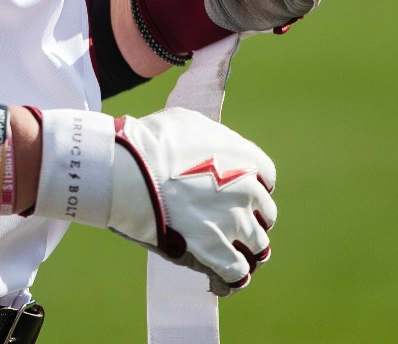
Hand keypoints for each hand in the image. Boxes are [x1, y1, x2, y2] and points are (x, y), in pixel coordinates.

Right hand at [32, 106, 276, 295]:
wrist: (130, 171)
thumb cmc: (151, 143)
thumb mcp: (186, 123)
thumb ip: (207, 137)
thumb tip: (203, 144)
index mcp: (246, 159)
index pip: (267, 179)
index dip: (252, 187)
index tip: (236, 192)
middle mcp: (249, 191)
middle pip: (265, 214)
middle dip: (251, 218)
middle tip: (230, 222)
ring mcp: (234, 223)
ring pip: (258, 245)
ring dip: (245, 248)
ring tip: (227, 251)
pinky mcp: (216, 251)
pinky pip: (238, 272)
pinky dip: (233, 275)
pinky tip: (221, 275)